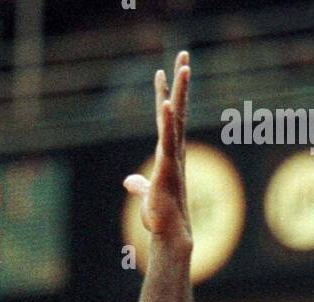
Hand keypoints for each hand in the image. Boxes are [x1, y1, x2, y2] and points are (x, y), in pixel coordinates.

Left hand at [125, 51, 191, 250]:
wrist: (171, 235)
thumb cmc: (161, 217)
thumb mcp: (147, 195)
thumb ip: (140, 185)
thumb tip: (129, 181)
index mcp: (169, 153)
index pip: (166, 119)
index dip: (164, 94)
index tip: (162, 72)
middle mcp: (175, 151)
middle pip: (178, 109)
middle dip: (181, 82)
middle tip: (184, 55)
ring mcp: (173, 158)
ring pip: (177, 118)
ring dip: (180, 92)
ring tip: (184, 66)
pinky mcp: (168, 168)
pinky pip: (168, 140)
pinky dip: (166, 122)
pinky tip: (165, 103)